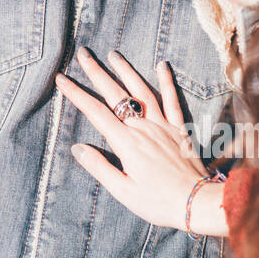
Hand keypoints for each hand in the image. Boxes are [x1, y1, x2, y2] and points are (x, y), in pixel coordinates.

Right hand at [55, 48, 226, 235]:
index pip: (95, 112)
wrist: (197, 203)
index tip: (61, 79)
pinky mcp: (179, 128)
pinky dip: (166, 82)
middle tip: (83, 54)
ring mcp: (162, 125)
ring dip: (126, 71)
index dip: (76, 94)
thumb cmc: (158, 202)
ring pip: (141, 91)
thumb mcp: (123, 191)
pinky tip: (162, 65)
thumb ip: (99, 168)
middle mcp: (143, 128)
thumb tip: (77, 148)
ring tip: (113, 54)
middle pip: (115, 95)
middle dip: (96, 73)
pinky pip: (172, 100)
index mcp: (126, 143)